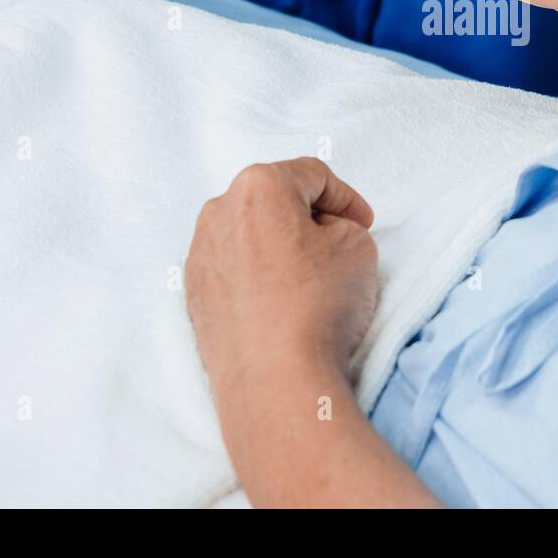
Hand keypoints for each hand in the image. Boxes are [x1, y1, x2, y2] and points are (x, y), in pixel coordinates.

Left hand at [186, 159, 377, 405]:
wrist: (276, 382)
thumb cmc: (319, 307)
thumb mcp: (359, 246)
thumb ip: (342, 222)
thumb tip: (320, 233)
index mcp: (258, 187)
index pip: (312, 175)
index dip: (347, 197)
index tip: (364, 222)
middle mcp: (218, 213)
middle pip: (273, 199)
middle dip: (307, 217)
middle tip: (338, 243)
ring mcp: (200, 256)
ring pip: (249, 234)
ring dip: (279, 245)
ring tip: (309, 277)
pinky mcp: (194, 295)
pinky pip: (232, 269)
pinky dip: (257, 275)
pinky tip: (282, 301)